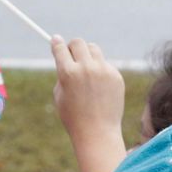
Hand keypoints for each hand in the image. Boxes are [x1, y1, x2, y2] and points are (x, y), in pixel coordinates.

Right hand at [51, 36, 127, 171]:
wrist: (97, 132)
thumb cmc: (73, 116)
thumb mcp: (59, 94)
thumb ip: (62, 74)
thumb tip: (66, 58)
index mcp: (68, 73)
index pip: (60, 48)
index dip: (56, 42)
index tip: (55, 39)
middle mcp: (86, 68)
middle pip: (78, 42)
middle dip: (72, 46)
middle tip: (71, 55)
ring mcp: (103, 71)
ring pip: (94, 49)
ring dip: (87, 54)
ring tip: (86, 70)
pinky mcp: (116, 76)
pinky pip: (105, 64)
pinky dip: (100, 70)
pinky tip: (99, 87)